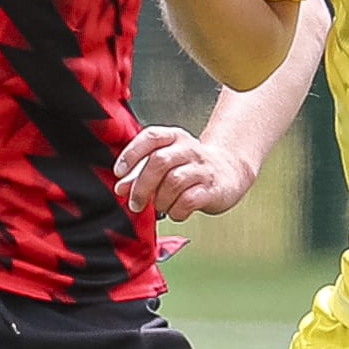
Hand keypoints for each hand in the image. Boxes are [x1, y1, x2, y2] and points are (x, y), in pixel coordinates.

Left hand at [115, 124, 255, 218]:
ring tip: (161, 206)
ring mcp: (202, 168)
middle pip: (159, 161)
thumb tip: (120, 188)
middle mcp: (189, 149)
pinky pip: (188, 200)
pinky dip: (176, 210)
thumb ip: (141, 173)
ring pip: (173, 182)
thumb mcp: (165, 164)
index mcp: (174, 137)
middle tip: (135, 203)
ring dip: (160, 200)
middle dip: (141, 186)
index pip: (150, 137)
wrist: (229, 171)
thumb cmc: (190, 168)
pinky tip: (176, 211)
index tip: (119, 173)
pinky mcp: (213, 188)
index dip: (131, 154)